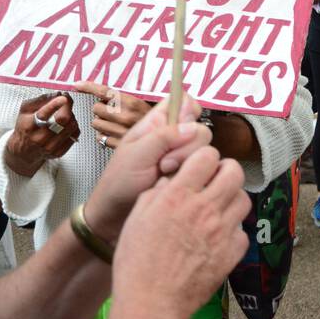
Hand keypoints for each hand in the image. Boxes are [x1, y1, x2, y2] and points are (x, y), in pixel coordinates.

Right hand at [5, 94, 79, 176]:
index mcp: (29, 125)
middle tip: (67, 101)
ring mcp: (49, 147)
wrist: (23, 151)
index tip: (63, 97)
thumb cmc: (24, 127)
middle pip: (62, 120)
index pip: (44, 114)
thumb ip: (40, 100)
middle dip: (68, 106)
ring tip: (65, 113)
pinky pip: (74, 135)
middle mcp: (39, 137)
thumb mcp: (25, 110)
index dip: (56, 104)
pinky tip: (67, 125)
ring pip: (71, 126)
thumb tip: (56, 93)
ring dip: (71, 116)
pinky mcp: (58, 152)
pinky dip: (73, 127)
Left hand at [73, 81, 152, 149]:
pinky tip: (114, 134)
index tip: (78, 84)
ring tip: (115, 124)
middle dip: (102, 109)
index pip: (105, 92)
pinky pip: (100, 138)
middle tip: (112, 111)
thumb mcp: (148, 104)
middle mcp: (126, 117)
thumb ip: (129, 98)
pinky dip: (104, 136)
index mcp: (133, 103)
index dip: (89, 87)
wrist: (168, 139)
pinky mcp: (118, 146)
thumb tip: (108, 92)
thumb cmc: (158, 122)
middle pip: (96, 108)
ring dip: (102, 123)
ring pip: (96, 123)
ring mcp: (121, 133)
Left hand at [83, 94, 213, 244]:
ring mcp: (181, 157)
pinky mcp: (187, 175)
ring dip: (188, 164)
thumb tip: (194, 126)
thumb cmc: (118, 183)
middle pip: (200, 128)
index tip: (184, 125)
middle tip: (163, 163)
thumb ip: (164, 137)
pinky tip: (174, 185)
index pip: (183, 101)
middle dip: (187, 146)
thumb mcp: (136, 155)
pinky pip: (204, 170)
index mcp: (156, 123)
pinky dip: (193, 177)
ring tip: (165, 176)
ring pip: (205, 150)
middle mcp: (173, 137)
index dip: (189, 109)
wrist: (115, 217)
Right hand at [112, 145, 249, 318]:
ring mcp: (221, 231)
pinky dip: (233, 232)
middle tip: (216, 181)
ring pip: (244, 200)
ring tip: (218, 209)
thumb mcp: (137, 218)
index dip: (204, 158)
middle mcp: (204, 209)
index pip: (206, 156)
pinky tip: (219, 238)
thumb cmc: (137, 263)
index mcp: (178, 196)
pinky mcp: (231, 253)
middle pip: (234, 172)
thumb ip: (156, 193)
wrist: (152, 303)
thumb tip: (170, 181)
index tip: (200, 166)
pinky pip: (242, 233)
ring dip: (232, 200)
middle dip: (226, 171)